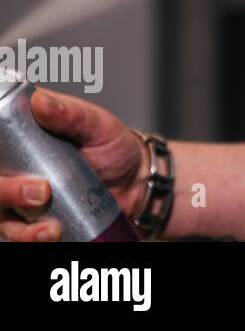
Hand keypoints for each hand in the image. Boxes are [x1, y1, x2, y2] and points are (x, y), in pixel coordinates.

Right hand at [0, 88, 148, 240]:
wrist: (137, 183)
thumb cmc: (114, 147)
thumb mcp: (97, 124)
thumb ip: (71, 113)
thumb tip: (39, 101)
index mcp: (23, 136)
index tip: (4, 161)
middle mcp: (15, 166)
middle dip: (5, 191)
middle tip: (41, 191)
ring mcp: (19, 196)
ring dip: (18, 224)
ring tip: (50, 226)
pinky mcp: (31, 220)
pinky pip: (17, 233)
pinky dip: (29, 237)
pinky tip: (51, 233)